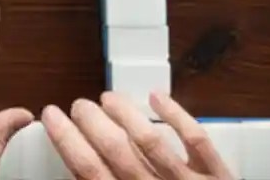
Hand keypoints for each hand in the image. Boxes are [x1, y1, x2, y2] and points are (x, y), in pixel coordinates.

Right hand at [42, 91, 233, 179]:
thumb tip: (74, 173)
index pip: (87, 168)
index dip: (66, 138)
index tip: (52, 115)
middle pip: (115, 150)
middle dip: (91, 121)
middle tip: (79, 105)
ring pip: (150, 141)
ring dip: (125, 114)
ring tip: (108, 97)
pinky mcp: (218, 178)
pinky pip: (196, 141)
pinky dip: (176, 116)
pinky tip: (156, 97)